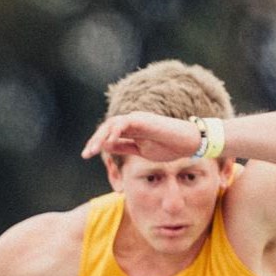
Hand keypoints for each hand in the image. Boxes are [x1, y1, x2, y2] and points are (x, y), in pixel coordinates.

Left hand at [81, 111, 202, 162]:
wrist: (190, 143)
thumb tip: (106, 146)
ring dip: (100, 137)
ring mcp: (138, 119)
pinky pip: (125, 123)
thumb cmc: (169, 147)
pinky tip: (107, 142)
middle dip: (94, 140)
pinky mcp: (144, 120)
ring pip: (113, 124)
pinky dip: (115, 131)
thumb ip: (124, 146)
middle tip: (85, 155)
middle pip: (107, 128)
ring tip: (92, 151)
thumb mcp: (141, 150)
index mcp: (132, 129)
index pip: (109, 134)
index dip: (96, 143)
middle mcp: (133, 122)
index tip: (86, 155)